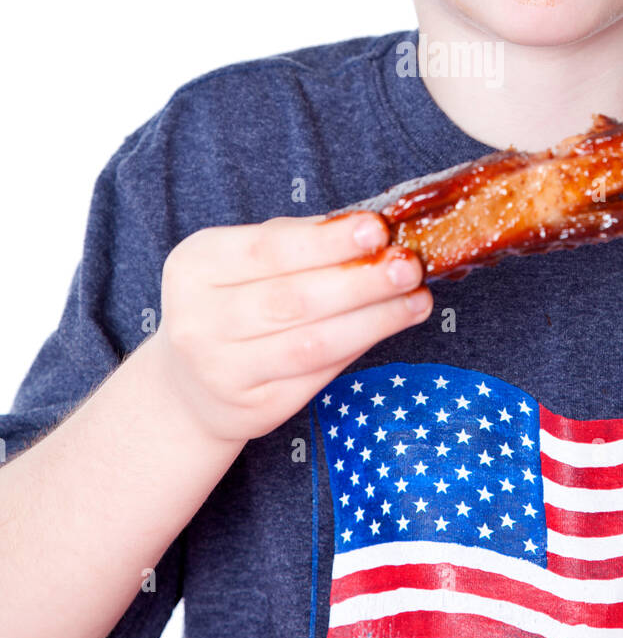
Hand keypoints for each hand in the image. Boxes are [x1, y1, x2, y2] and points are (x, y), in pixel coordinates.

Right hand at [150, 212, 432, 444]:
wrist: (191, 385)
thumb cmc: (233, 303)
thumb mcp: (244, 261)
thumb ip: (299, 241)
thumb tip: (373, 230)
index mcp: (196, 266)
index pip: (269, 250)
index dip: (327, 241)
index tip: (377, 228)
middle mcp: (198, 321)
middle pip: (293, 300)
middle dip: (360, 281)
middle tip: (408, 266)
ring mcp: (221, 371)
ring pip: (311, 343)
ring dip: (373, 318)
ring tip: (415, 298)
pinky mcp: (253, 409)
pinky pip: (317, 376)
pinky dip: (361, 346)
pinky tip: (391, 324)